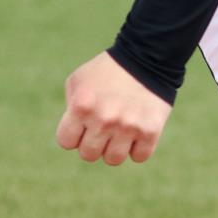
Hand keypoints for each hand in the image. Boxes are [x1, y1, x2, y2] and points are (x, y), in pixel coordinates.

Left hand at [56, 50, 171, 165]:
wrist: (147, 57)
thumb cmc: (107, 71)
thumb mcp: (79, 80)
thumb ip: (70, 106)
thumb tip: (75, 133)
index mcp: (81, 106)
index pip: (67, 142)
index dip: (74, 134)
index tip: (84, 123)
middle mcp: (104, 119)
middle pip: (89, 155)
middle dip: (94, 143)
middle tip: (103, 127)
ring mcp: (128, 127)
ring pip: (114, 159)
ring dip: (116, 148)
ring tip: (121, 130)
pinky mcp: (150, 131)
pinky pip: (139, 156)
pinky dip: (138, 148)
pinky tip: (138, 131)